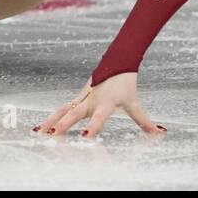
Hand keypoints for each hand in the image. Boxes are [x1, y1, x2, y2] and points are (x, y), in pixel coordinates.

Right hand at [37, 73, 165, 138]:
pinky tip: (40, 128)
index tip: (85, 136)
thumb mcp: (135, 103)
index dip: (92, 127)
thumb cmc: (126, 83)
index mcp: (106, 102)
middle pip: (75, 113)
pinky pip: (62, 108)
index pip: (99, 117)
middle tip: (53, 135)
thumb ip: (144, 121)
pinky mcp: (77, 97)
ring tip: (38, 133)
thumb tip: (159, 132)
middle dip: (64, 125)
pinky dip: (51, 117)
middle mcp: (91, 100)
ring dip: (50, 121)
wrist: (117, 61)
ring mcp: (82, 97)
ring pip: (63, 110)